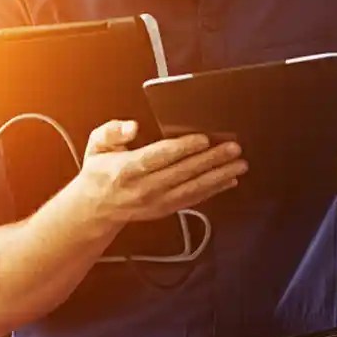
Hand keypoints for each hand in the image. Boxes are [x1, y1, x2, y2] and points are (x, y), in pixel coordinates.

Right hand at [71, 120, 246, 223]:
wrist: (96, 208)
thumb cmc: (100, 170)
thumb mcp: (96, 145)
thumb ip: (112, 131)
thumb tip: (132, 127)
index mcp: (128, 169)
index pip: (159, 157)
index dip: (183, 148)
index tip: (204, 139)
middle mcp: (145, 188)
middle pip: (183, 172)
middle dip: (211, 160)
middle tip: (234, 148)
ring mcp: (157, 202)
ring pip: (193, 188)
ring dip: (219, 176)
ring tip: (240, 164)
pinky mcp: (166, 210)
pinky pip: (194, 199)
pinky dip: (214, 190)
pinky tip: (230, 179)